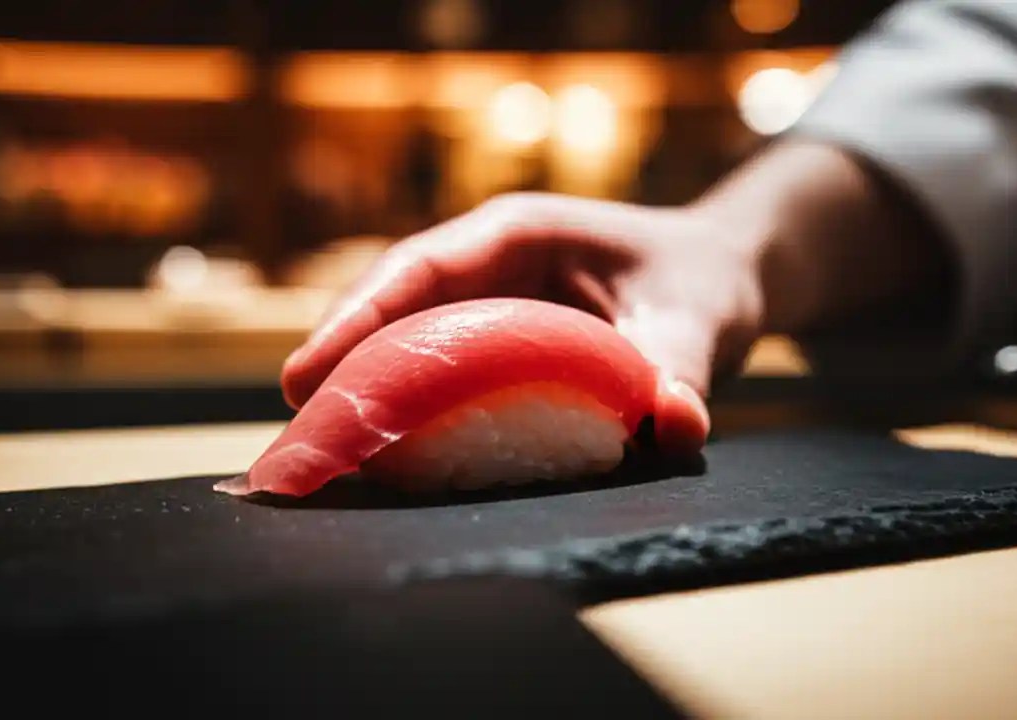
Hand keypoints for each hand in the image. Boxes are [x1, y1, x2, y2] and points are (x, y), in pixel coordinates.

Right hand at [279, 141, 951, 454]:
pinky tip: (382, 451)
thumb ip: (684, 367)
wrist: (723, 275)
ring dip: (361, 384)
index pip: (420, 267)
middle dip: (338, 358)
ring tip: (314, 449)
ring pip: (404, 332)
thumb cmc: (706, 281)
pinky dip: (405, 399)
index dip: (356, 316)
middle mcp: (491, 259)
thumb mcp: (702, 318)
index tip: (304, 372)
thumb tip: (675, 425)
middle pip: (391, 302)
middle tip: (293, 429)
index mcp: (521, 232)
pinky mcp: (495, 333)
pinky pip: (435, 361)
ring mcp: (488, 295)